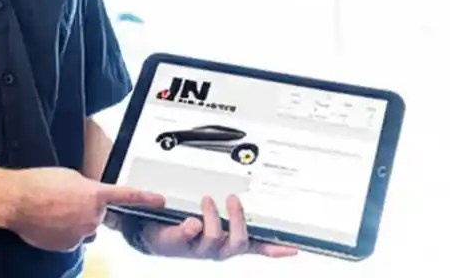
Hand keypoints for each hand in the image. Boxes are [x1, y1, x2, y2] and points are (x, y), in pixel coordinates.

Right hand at [3, 167, 165, 251]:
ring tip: (53, 211)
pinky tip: (49, 223)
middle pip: (98, 215)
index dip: (146, 198)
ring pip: (85, 229)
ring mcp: (81, 233)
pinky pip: (72, 240)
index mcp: (95, 195)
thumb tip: (89, 195)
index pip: (127, 195)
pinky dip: (63, 233)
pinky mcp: (68, 246)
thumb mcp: (69, 177)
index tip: (160, 200)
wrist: (18, 201)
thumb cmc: (40, 185)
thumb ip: (87, 188)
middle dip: (86, 209)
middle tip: (64, 201)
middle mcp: (92, 216)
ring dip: (74, 222)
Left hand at [142, 195, 297, 259]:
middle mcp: (217, 249)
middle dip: (238, 220)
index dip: (275, 250)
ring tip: (207, 200)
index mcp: (230, 243)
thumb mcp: (217, 220)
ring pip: (214, 239)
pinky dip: (190, 227)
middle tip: (234, 199)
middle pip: (238, 243)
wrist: (156, 233)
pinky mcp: (178, 243)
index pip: (258, 248)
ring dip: (212, 217)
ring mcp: (198, 248)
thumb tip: (257, 207)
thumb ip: (237, 217)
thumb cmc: (190, 225)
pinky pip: (187, 237)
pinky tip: (191, 221)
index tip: (293, 248)